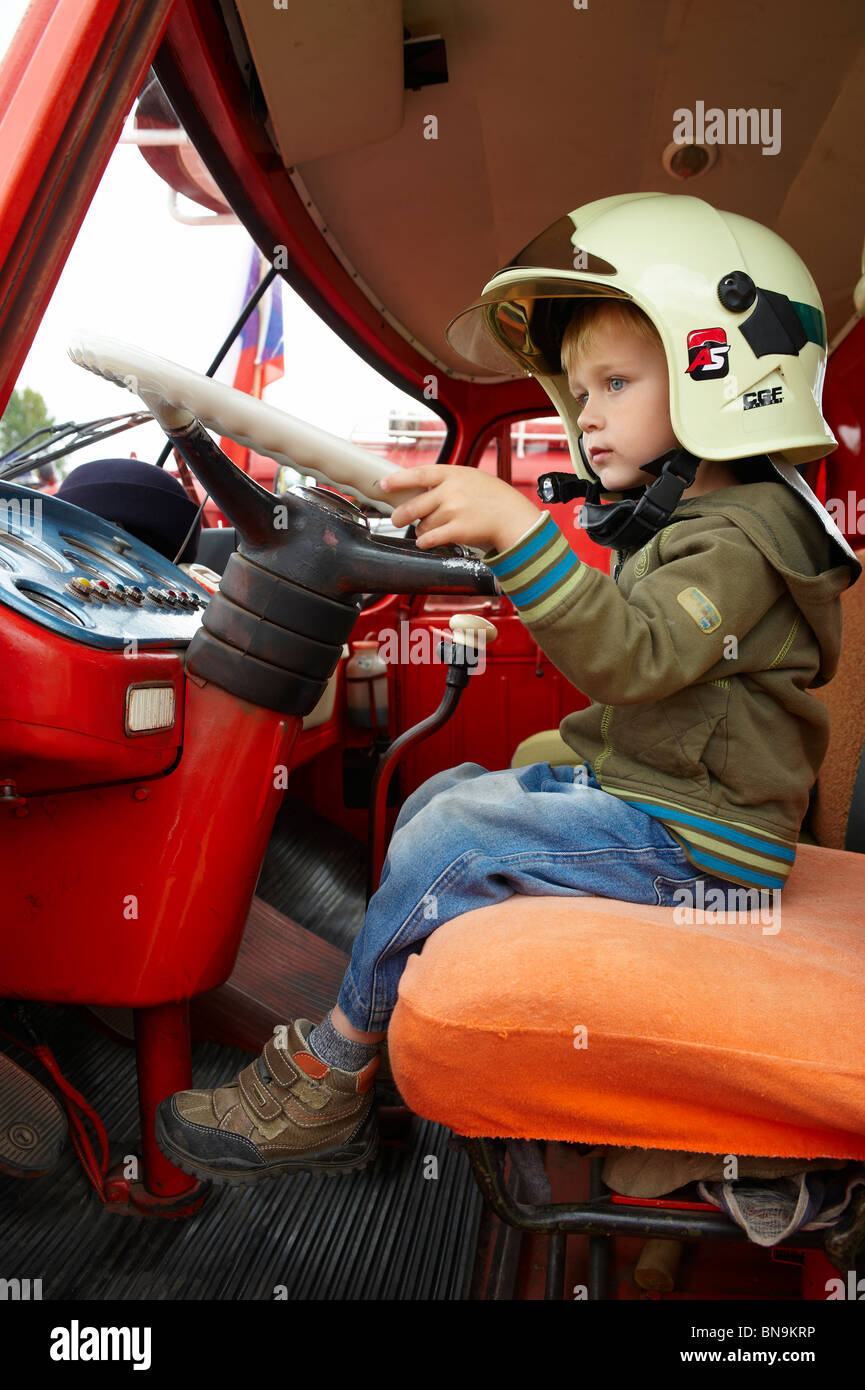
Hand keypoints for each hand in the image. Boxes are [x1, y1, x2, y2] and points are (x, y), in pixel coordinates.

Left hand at [379, 465, 540, 552]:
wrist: (514, 517)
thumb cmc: (493, 498)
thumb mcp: (470, 478)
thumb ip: (447, 481)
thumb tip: (420, 489)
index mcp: (453, 473)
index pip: (418, 474)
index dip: (398, 480)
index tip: (384, 484)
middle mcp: (451, 491)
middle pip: (413, 505)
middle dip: (400, 515)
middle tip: (396, 518)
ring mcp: (454, 510)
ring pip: (422, 524)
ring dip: (421, 530)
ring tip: (429, 530)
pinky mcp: (457, 530)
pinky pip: (429, 538)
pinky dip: (424, 541)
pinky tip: (426, 541)